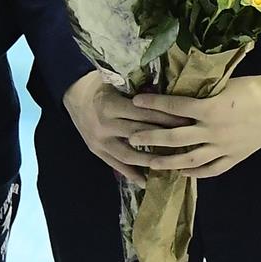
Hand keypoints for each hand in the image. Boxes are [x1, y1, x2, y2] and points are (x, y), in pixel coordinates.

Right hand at [63, 70, 184, 180]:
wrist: (73, 94)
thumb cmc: (100, 84)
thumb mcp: (116, 80)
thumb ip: (138, 88)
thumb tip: (167, 93)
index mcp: (111, 105)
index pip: (144, 114)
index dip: (166, 117)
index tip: (187, 121)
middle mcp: (105, 125)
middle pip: (140, 134)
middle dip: (165, 138)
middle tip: (187, 142)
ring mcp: (99, 141)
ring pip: (129, 155)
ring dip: (150, 160)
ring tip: (171, 165)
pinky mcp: (96, 150)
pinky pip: (115, 165)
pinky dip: (131, 174)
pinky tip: (146, 181)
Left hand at [133, 76, 260, 178]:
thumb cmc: (253, 87)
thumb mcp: (224, 84)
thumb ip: (202, 92)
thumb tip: (176, 89)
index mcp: (210, 108)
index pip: (173, 107)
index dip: (153, 104)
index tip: (136, 101)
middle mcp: (213, 131)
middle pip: (174, 138)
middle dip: (150, 137)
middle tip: (132, 137)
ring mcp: (223, 147)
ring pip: (189, 160)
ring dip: (166, 162)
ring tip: (150, 162)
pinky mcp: (234, 158)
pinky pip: (210, 170)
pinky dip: (194, 173)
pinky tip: (182, 173)